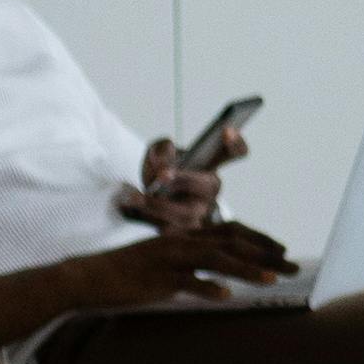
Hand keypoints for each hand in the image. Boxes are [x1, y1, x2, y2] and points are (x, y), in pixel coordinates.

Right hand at [0, 216, 296, 343]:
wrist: (88, 277)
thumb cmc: (129, 273)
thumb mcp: (165, 262)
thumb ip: (191, 262)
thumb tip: (221, 273)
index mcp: (185, 237)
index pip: (230, 230)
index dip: (259, 239)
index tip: (282, 250)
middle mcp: (181, 242)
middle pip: (231, 242)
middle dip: (265, 254)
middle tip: (292, 266)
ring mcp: (168, 259)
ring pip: (215, 259)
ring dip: (245, 269)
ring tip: (270, 280)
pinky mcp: (155, 278)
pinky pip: (185, 282)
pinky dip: (206, 288)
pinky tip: (226, 297)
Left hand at [122, 112, 248, 231]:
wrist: (150, 200)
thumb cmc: (162, 173)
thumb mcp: (159, 152)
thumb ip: (161, 148)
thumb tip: (162, 165)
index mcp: (210, 166)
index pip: (235, 153)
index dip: (235, 143)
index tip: (226, 130)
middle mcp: (209, 190)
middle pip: (208, 185)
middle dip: (185, 179)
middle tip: (162, 175)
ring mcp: (199, 214)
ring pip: (186, 214)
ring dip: (158, 204)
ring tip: (134, 197)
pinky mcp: (182, 233)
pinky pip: (167, 230)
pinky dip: (145, 217)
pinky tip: (127, 206)